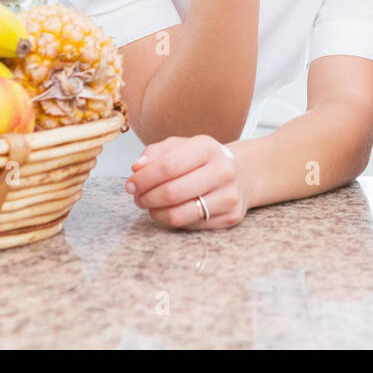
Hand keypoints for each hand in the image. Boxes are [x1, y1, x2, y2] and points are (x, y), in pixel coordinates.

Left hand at [125, 134, 248, 228]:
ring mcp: (229, 195)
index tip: (130, 184)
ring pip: (178, 214)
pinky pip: (190, 225)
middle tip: (137, 197)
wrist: (242, 174)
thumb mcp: (181, 147)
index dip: (143, 179)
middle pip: (171, 192)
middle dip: (146, 198)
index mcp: (208, 148)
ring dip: (155, 213)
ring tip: (149, 206)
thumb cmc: (205, 160)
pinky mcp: (230, 217)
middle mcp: (223, 171)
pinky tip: (169, 211)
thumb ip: (156, 153)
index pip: (167, 166)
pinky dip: (172, 220)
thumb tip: (137, 168)